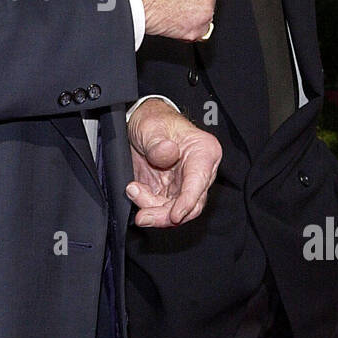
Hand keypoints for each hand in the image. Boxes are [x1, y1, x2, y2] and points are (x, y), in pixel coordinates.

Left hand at [125, 98, 221, 227]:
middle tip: (143, 216)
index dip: (187, 201)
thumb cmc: (155, 121)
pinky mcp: (170, 192)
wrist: (143, 124)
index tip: (175, 215)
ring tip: (133, 190)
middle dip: (165, 215)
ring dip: (152, 210)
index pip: (199, 182)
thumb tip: (167, 152)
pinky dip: (147, 205)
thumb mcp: (152, 127)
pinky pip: (161, 208)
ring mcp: (184, 184)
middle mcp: (199, 172)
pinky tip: (135, 191)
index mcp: (204, 152)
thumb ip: (158, 143)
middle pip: (191, 205)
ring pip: (175, 211)